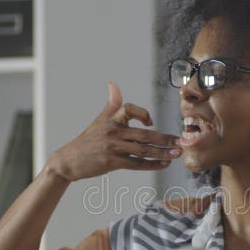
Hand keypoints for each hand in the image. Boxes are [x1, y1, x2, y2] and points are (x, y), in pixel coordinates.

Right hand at [47, 82, 181, 181]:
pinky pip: (137, 164)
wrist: (68, 161)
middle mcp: (113, 132)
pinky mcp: (112, 162)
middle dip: (165, 139)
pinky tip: (163, 164)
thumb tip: (113, 84)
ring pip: (143, 150)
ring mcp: (113, 147)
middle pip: (145, 134)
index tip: (152, 122)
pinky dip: (152, 165)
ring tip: (177, 154)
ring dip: (162, 153)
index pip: (130, 110)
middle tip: (181, 142)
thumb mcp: (99, 120)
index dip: (143, 114)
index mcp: (111, 119)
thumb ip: (112, 104)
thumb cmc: (88, 140)